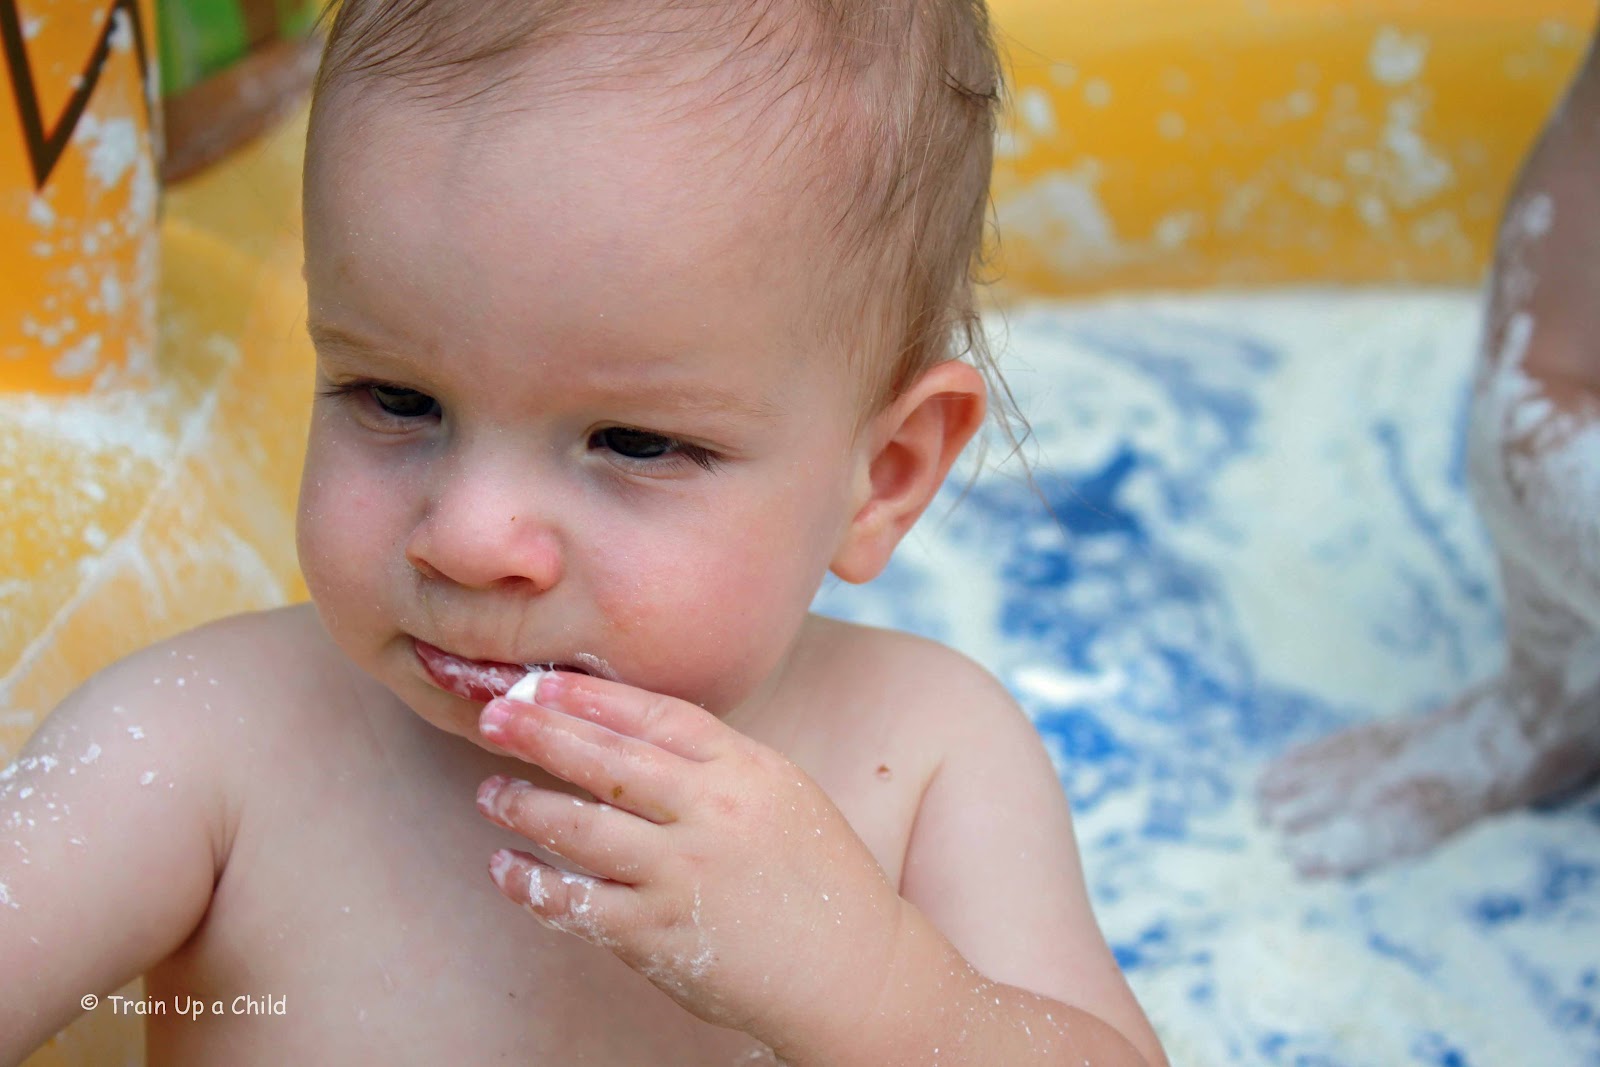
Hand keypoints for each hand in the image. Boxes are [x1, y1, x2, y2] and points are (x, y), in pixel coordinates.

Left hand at [474, 670, 905, 1044]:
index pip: (654, 715)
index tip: (539, 682)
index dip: (590, 696)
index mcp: (746, 769)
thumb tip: (627, 729)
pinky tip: (506, 867)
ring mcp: (682, 876)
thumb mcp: (782, 792)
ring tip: (489, 792)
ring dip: (524, 805)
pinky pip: (577, 903)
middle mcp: (712, 814)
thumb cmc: (818, 875)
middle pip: (607, 760)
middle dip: (540, 732)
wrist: (856, 970)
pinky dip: (532, 883)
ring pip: (579, 828)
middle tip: (490, 716)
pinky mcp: (657, 935)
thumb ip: (715, 761)